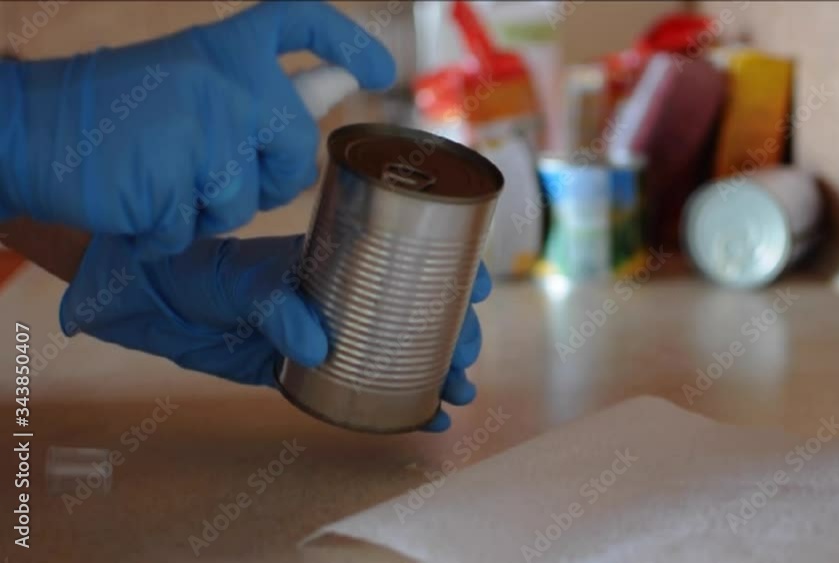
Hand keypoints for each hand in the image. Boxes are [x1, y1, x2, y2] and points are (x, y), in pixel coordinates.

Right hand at [0, 2, 394, 257]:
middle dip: (270, 179)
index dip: (347, 45)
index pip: (302, 22)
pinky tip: (134, 198)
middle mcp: (228, 80)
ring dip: (203, 209)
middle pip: (298, 151)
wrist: (23, 130)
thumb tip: (339, 86)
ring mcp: (205, 131)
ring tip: (157, 175)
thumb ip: (259, 92)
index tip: (379, 71)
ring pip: (246, 202)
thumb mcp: (191, 80)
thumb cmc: (113, 113)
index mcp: (227, 47)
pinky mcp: (175, 183)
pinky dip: (162, 231)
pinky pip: (193, 230)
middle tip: (209, 167)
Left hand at [59, 235, 488, 431]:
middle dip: (452, 333)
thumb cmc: (198, 272)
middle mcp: (347, 296)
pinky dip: (400, 409)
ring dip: (437, 373)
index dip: (449, 269)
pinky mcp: (316, 374)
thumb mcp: (238, 279)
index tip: (475, 286)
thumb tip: (318, 343)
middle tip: (465, 356)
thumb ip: (275, 303)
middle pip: (418, 312)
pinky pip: (366, 392)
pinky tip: (430, 423)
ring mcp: (335, 335)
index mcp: (339, 258)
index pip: (407, 257)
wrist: (155, 306)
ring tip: (458, 393)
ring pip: (401, 354)